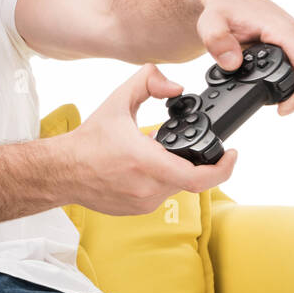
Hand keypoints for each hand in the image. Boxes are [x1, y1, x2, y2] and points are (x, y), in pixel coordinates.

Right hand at [70, 64, 238, 215]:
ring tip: (154, 154)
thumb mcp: (117, 101)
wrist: (60, 171)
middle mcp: (148, 187)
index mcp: (147, 162)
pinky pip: (160, 195)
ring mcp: (143, 202)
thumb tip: (176, 87)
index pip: (200, 177)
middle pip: (190, 177)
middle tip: (184, 145)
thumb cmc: (86, 141)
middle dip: (191, 160)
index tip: (233, 154)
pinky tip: (140, 169)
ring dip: (173, 170)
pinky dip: (158, 181)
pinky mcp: (136, 210)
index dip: (224, 168)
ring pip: (175, 186)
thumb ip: (148, 82)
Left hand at [195, 0, 293, 115]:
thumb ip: (217, 41)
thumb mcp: (210, 22)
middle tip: (269, 104)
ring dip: (288, 87)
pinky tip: (264, 81)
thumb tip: (232, 64)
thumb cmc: (221, 7)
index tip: (284, 110)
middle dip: (293, 95)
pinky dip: (284, 79)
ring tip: (260, 87)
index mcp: (284, 30)